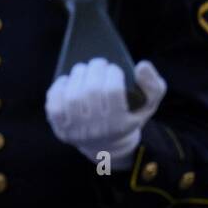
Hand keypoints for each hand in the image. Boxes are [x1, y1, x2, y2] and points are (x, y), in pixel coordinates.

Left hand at [45, 58, 165, 165]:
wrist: (106, 145)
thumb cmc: (128, 117)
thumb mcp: (148, 104)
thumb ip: (153, 85)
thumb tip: (142, 65)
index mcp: (120, 124)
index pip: (113, 92)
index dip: (112, 74)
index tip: (114, 67)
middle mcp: (97, 129)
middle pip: (91, 91)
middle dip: (94, 70)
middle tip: (98, 62)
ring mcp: (76, 130)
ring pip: (72, 96)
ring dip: (77, 76)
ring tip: (84, 68)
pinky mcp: (60, 129)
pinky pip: (54, 105)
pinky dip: (58, 88)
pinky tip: (67, 80)